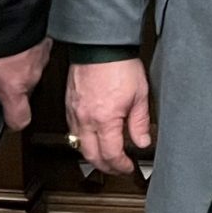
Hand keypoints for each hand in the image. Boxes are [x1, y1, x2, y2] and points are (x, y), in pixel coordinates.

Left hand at [0, 38, 52, 131]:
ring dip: (20, 65)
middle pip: (24, 90)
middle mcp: (32, 77)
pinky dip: (27, 48)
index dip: (12, 120)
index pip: (20, 119)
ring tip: (5, 53)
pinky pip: (36, 51)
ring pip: (31, 70)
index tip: (6, 117)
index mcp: (14, 89)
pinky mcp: (46, 42)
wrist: (12, 12)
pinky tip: (15, 40)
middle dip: (11, 83)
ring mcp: (42, 59)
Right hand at [66, 57, 153, 174]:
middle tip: (118, 168)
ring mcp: (74, 113)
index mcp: (104, 119)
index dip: (121, 166)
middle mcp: (85, 120)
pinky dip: (82, 140)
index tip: (129, 168)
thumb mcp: (139, 94)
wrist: (99, 43)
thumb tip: (142, 141)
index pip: (111, 155)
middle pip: (91, 156)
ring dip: (92, 155)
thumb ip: (140, 122)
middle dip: (106, 167)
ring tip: (106, 156)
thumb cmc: (119, 64)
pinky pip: (72, 131)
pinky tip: (92, 137)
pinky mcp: (68, 105)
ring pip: (79, 146)